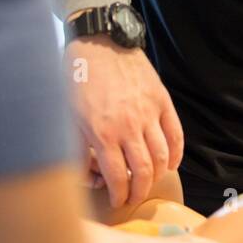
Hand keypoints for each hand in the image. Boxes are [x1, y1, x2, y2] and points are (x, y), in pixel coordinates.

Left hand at [65, 36, 183, 208]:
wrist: (98, 42)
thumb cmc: (78, 78)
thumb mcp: (67, 116)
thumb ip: (74, 149)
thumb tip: (84, 176)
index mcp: (103, 133)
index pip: (118, 178)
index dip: (119, 195)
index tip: (117, 201)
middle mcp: (129, 126)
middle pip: (143, 172)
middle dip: (140, 192)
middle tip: (134, 197)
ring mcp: (148, 113)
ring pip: (162, 156)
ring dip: (158, 176)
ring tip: (149, 182)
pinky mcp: (161, 100)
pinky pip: (175, 134)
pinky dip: (176, 154)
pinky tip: (170, 164)